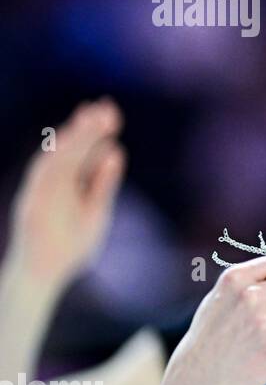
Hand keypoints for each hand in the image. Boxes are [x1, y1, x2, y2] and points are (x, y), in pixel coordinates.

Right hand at [8, 98, 125, 287]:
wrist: (45, 276)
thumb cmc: (71, 246)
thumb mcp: (96, 211)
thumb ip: (103, 184)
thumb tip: (116, 151)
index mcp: (71, 184)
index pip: (84, 152)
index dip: (96, 132)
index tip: (110, 111)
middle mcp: (54, 184)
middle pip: (72, 151)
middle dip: (87, 129)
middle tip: (106, 107)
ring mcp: (40, 193)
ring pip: (57, 159)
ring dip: (72, 139)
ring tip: (90, 119)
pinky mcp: (30, 205)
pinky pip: (41, 178)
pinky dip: (53, 160)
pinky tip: (66, 142)